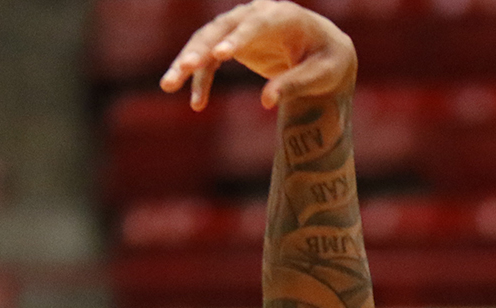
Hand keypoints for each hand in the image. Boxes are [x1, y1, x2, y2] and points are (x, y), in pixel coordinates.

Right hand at [159, 0, 356, 110]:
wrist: (322, 53)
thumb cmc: (327, 61)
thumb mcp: (322, 75)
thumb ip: (296, 84)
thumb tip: (266, 102)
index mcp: (282, 15)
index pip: (255, 24)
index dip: (237, 38)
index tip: (221, 55)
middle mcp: (255, 15)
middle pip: (220, 29)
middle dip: (200, 49)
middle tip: (182, 69)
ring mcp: (240, 28)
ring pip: (205, 41)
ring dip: (186, 63)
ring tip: (168, 85)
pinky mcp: (231, 44)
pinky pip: (209, 62)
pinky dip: (200, 81)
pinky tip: (196, 105)